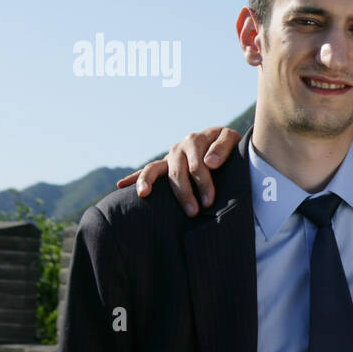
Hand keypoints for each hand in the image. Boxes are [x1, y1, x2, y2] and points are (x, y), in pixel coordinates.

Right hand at [115, 126, 242, 215]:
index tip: (209, 201)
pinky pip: (147, 171)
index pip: (196, 165)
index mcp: (195, 140)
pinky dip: (134, 177)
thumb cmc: (230, 145)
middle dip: (184, 193)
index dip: (203, 183)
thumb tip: (209, 163)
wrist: (224, 142)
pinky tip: (121, 186)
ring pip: (154, 169)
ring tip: (144, 194)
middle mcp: (179, 148)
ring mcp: (169, 157)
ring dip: (149, 183)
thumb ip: (222, 148)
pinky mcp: (165, 164)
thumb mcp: (231, 139)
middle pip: (177, 172)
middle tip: (193, 212)